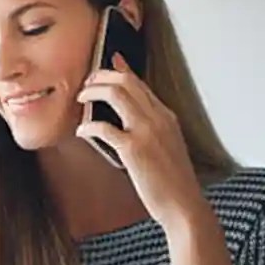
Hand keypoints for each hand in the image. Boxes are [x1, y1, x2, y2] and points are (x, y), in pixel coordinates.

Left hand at [75, 52, 209, 230]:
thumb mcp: (168, 146)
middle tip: (87, 83)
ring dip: (93, 91)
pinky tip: (82, 130)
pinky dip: (88, 125)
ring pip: (116, 94)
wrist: (184, 204)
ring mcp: (146, 132)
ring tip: (81, 98)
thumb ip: (153, 129)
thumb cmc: (173, 181)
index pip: (140, 84)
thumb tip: (133, 120)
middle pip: (126, 82)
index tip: (110, 60)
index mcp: (166, 116)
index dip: (121, 70)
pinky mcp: (133, 149)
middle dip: (101, 76)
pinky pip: (104, 128)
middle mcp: (158, 118)